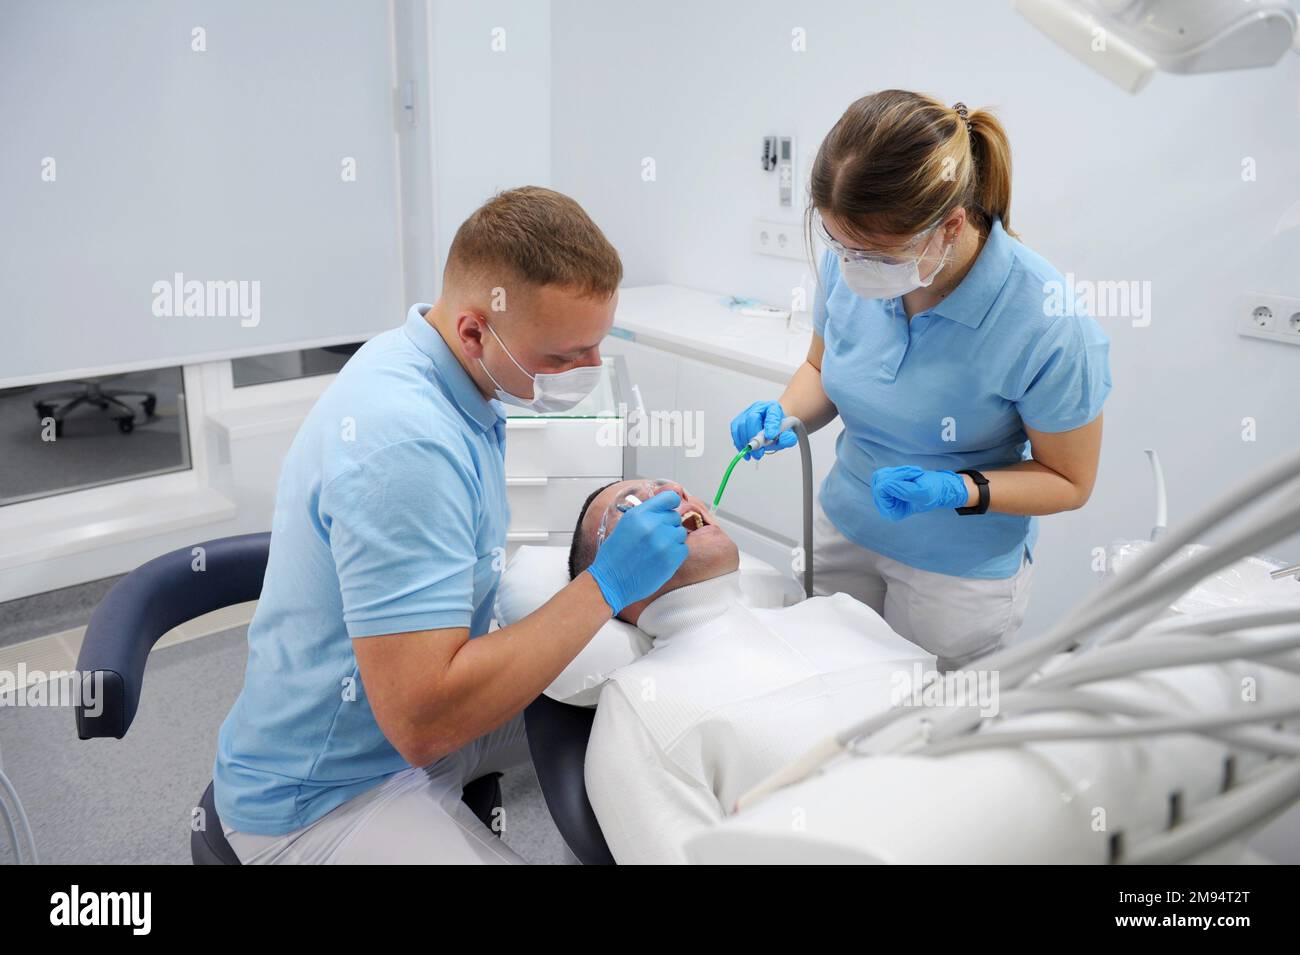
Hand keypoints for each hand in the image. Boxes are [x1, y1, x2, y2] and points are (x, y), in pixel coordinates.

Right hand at [586, 490, 687, 612]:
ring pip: (680, 533)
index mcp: (639, 514)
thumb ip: (646, 514)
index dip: (671, 504)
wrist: (611, 581)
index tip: (668, 509)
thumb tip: (665, 508)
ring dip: (672, 539)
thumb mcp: (626, 524)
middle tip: (655, 537)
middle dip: (667, 525)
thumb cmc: (616, 554)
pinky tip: (660, 558)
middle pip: (675, 517)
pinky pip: (683, 548)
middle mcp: (653, 525)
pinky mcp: (672, 558)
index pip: (670, 497)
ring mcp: (664, 542)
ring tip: (656, 549)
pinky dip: (675, 553)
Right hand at [730, 400, 796, 460]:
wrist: (772, 427)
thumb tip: (786, 439)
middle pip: (752, 418)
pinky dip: (739, 444)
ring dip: (746, 442)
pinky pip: (735, 432)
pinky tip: (747, 454)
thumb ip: (788, 438)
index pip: (772, 413)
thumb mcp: (787, 434)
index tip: (771, 436)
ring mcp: (746, 413)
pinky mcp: (738, 422)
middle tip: (760, 452)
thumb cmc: (778, 429)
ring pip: (741, 426)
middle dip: (754, 437)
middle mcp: (758, 408)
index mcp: (773, 408)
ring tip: (756, 455)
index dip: (770, 424)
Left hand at [871, 467, 969, 520]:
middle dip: (899, 473)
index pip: (881, 490)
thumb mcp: (922, 493)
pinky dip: (897, 469)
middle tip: (916, 473)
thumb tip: (883, 485)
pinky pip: (883, 472)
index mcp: (893, 512)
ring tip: (913, 474)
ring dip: (899, 471)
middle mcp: (884, 506)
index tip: (914, 475)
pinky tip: (908, 474)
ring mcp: (882, 496)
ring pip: (881, 475)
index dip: (896, 478)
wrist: (936, 486)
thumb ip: (904, 491)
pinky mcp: (883, 486)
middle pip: (880, 481)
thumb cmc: (932, 491)